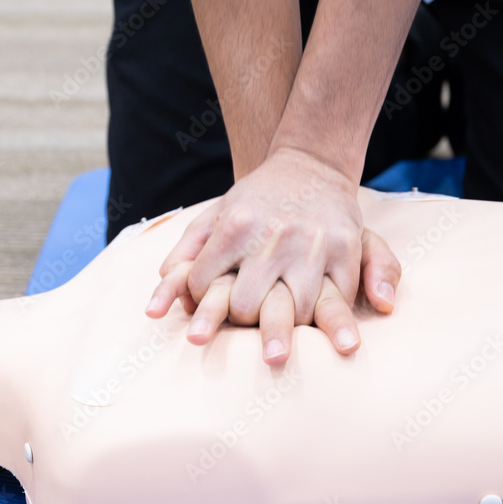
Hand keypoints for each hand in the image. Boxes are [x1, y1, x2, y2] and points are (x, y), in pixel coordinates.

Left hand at [145, 147, 400, 363]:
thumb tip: (157, 306)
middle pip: (245, 308)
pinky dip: (326, 318)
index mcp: (234, 227)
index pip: (204, 286)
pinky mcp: (345, 249)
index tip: (209, 307)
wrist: (311, 164)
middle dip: (240, 323)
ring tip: (279, 339)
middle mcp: (272, 236)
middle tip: (243, 327)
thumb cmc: (256, 199)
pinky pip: (337, 300)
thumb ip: (185, 255)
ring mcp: (311, 245)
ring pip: (294, 314)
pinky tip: (317, 324)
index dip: (202, 303)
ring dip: (285, 329)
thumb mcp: (215, 214)